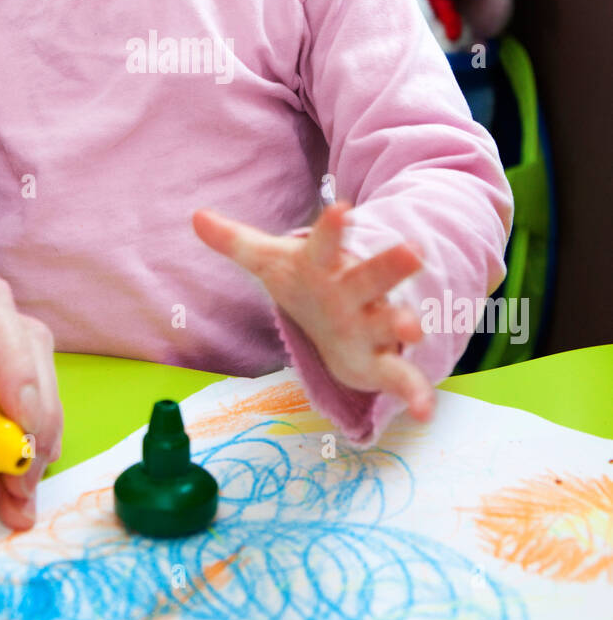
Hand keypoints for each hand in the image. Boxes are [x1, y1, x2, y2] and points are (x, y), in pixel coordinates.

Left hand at [0, 275, 61, 530]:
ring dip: (32, 432)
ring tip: (19, 493)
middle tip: (22, 472)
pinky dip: (15, 440)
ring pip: (25, 371)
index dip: (13, 355)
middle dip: (35, 408)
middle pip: (19, 340)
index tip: (19, 418)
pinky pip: (5, 398)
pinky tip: (10, 482)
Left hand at [192, 199, 434, 422]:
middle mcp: (356, 292)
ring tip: (413, 329)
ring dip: (403, 324)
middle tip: (413, 250)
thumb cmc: (308, 285)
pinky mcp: (381, 361)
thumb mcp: (271, 264)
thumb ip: (237, 243)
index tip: (341, 208)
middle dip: (391, 266)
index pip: (327, 243)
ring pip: (391, 321)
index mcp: (328, 266)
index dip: (333, 228)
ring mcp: (373, 325)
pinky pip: (401, 377)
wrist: (345, 317)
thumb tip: (196, 217)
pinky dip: (415, 393)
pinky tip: (424, 411)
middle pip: (373, 276)